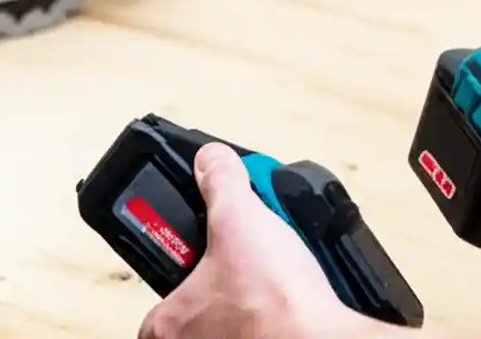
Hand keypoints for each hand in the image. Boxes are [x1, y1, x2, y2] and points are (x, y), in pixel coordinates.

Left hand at [138, 143, 376, 338]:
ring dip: (254, 298)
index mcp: (172, 324)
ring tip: (274, 267)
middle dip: (222, 286)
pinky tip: (296, 290)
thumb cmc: (271, 298)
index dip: (179, 280)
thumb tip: (210, 159)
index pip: (158, 311)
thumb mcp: (239, 218)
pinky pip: (269, 329)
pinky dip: (282, 312)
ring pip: (236, 323)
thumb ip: (220, 183)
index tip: (199, 261)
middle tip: (243, 261)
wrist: (322, 338)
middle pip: (199, 314)